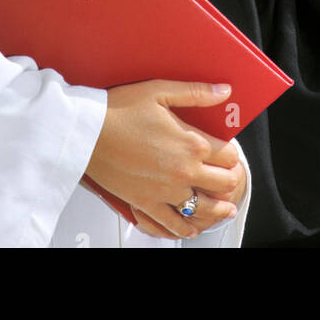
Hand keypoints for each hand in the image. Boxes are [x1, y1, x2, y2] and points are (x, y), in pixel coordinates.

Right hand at [87, 80, 243, 238]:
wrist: (86, 133)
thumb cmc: (118, 110)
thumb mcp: (160, 90)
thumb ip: (196, 92)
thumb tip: (223, 91)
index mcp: (191, 142)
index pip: (229, 155)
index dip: (232, 154)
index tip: (228, 153)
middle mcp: (183, 170)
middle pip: (223, 183)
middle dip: (230, 180)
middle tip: (229, 178)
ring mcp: (166, 191)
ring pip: (204, 209)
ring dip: (218, 209)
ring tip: (225, 208)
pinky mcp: (146, 204)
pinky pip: (173, 225)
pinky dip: (186, 229)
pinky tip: (191, 228)